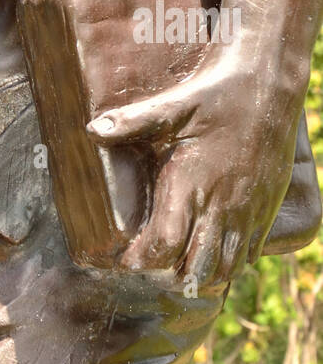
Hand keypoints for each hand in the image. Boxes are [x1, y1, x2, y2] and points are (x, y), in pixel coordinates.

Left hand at [88, 55, 303, 287]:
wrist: (270, 89)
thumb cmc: (218, 96)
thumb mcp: (172, 107)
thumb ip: (131, 122)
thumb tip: (92, 131)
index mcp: (192, 186)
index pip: (165, 245)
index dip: (143, 259)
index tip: (127, 259)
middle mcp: (222, 208)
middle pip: (196, 269)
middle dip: (171, 274)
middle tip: (152, 263)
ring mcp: (248, 213)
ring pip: (226, 269)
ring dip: (202, 272)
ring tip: (181, 261)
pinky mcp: (267, 211)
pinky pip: (249, 254)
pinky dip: (230, 261)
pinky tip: (214, 246)